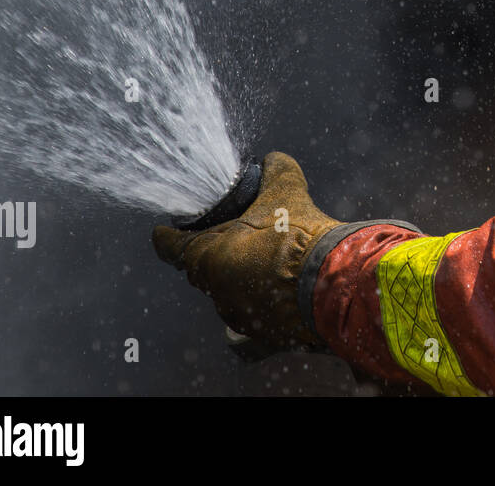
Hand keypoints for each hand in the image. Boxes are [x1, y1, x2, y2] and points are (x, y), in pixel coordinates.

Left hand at [153, 151, 343, 349]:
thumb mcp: (287, 192)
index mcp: (209, 259)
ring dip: (240, 276)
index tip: (162, 231)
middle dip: (213, 252)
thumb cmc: (300, 239)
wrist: (332, 282)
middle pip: (203, 269)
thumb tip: (273, 160)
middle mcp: (217, 292)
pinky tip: (284, 284)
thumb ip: (275, 171)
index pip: (172, 247)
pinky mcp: (265, 334)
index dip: (166, 236)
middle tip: (230, 235)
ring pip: (229, 292)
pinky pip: (254, 313)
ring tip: (266, 259)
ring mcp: (240, 316)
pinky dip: (263, 297)